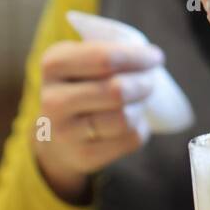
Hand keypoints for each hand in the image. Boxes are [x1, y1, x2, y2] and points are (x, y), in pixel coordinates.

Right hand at [30, 39, 162, 204]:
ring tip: (138, 101)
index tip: (155, 57)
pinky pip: (131, 139)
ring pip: (125, 118)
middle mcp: (53, 100)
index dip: (138, 57)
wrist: (55, 134)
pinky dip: (141, 128)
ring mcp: (65, 133)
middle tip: (150, 80)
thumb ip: (110, 52)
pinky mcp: (83, 157)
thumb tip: (150, 59)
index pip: (105, 59)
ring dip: (141, 107)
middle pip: (117, 91)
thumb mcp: (82, 59)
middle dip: (144, 83)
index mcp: (54, 64)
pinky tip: (131, 122)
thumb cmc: (81, 85)